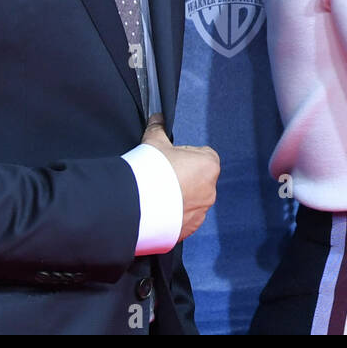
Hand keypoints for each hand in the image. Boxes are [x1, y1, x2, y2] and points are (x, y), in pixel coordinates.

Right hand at [142, 115, 219, 242]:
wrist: (136, 205)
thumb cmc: (150, 169)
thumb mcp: (154, 141)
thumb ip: (159, 127)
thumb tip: (158, 118)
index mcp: (209, 165)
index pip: (203, 155)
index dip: (185, 155)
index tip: (169, 160)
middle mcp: (210, 190)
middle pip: (198, 178)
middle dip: (183, 177)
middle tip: (161, 177)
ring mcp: (200, 212)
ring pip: (192, 200)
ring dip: (179, 198)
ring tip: (158, 195)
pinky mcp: (188, 229)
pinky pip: (184, 219)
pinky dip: (174, 215)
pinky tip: (158, 210)